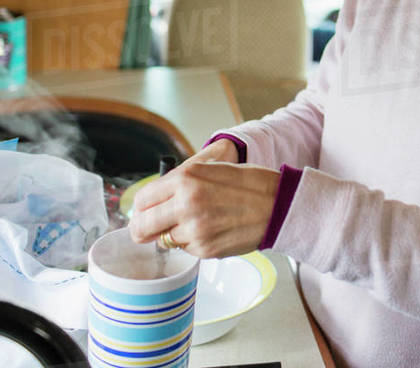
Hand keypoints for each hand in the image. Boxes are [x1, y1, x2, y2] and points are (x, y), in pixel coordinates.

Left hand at [128, 156, 280, 258]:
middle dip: (143, 230)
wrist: (278, 205)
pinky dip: (193, 243)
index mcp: (185, 179)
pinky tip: (212, 230)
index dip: (141, 208)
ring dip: (173, 235)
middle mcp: (185, 205)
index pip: (142, 200)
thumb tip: (155, 199)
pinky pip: (186, 249)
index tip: (145, 212)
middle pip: (142, 227)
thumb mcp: (210, 169)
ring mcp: (194, 230)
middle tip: (149, 230)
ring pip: (164, 240)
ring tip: (197, 223)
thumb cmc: (249, 184)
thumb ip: (180, 182)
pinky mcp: (205, 249)